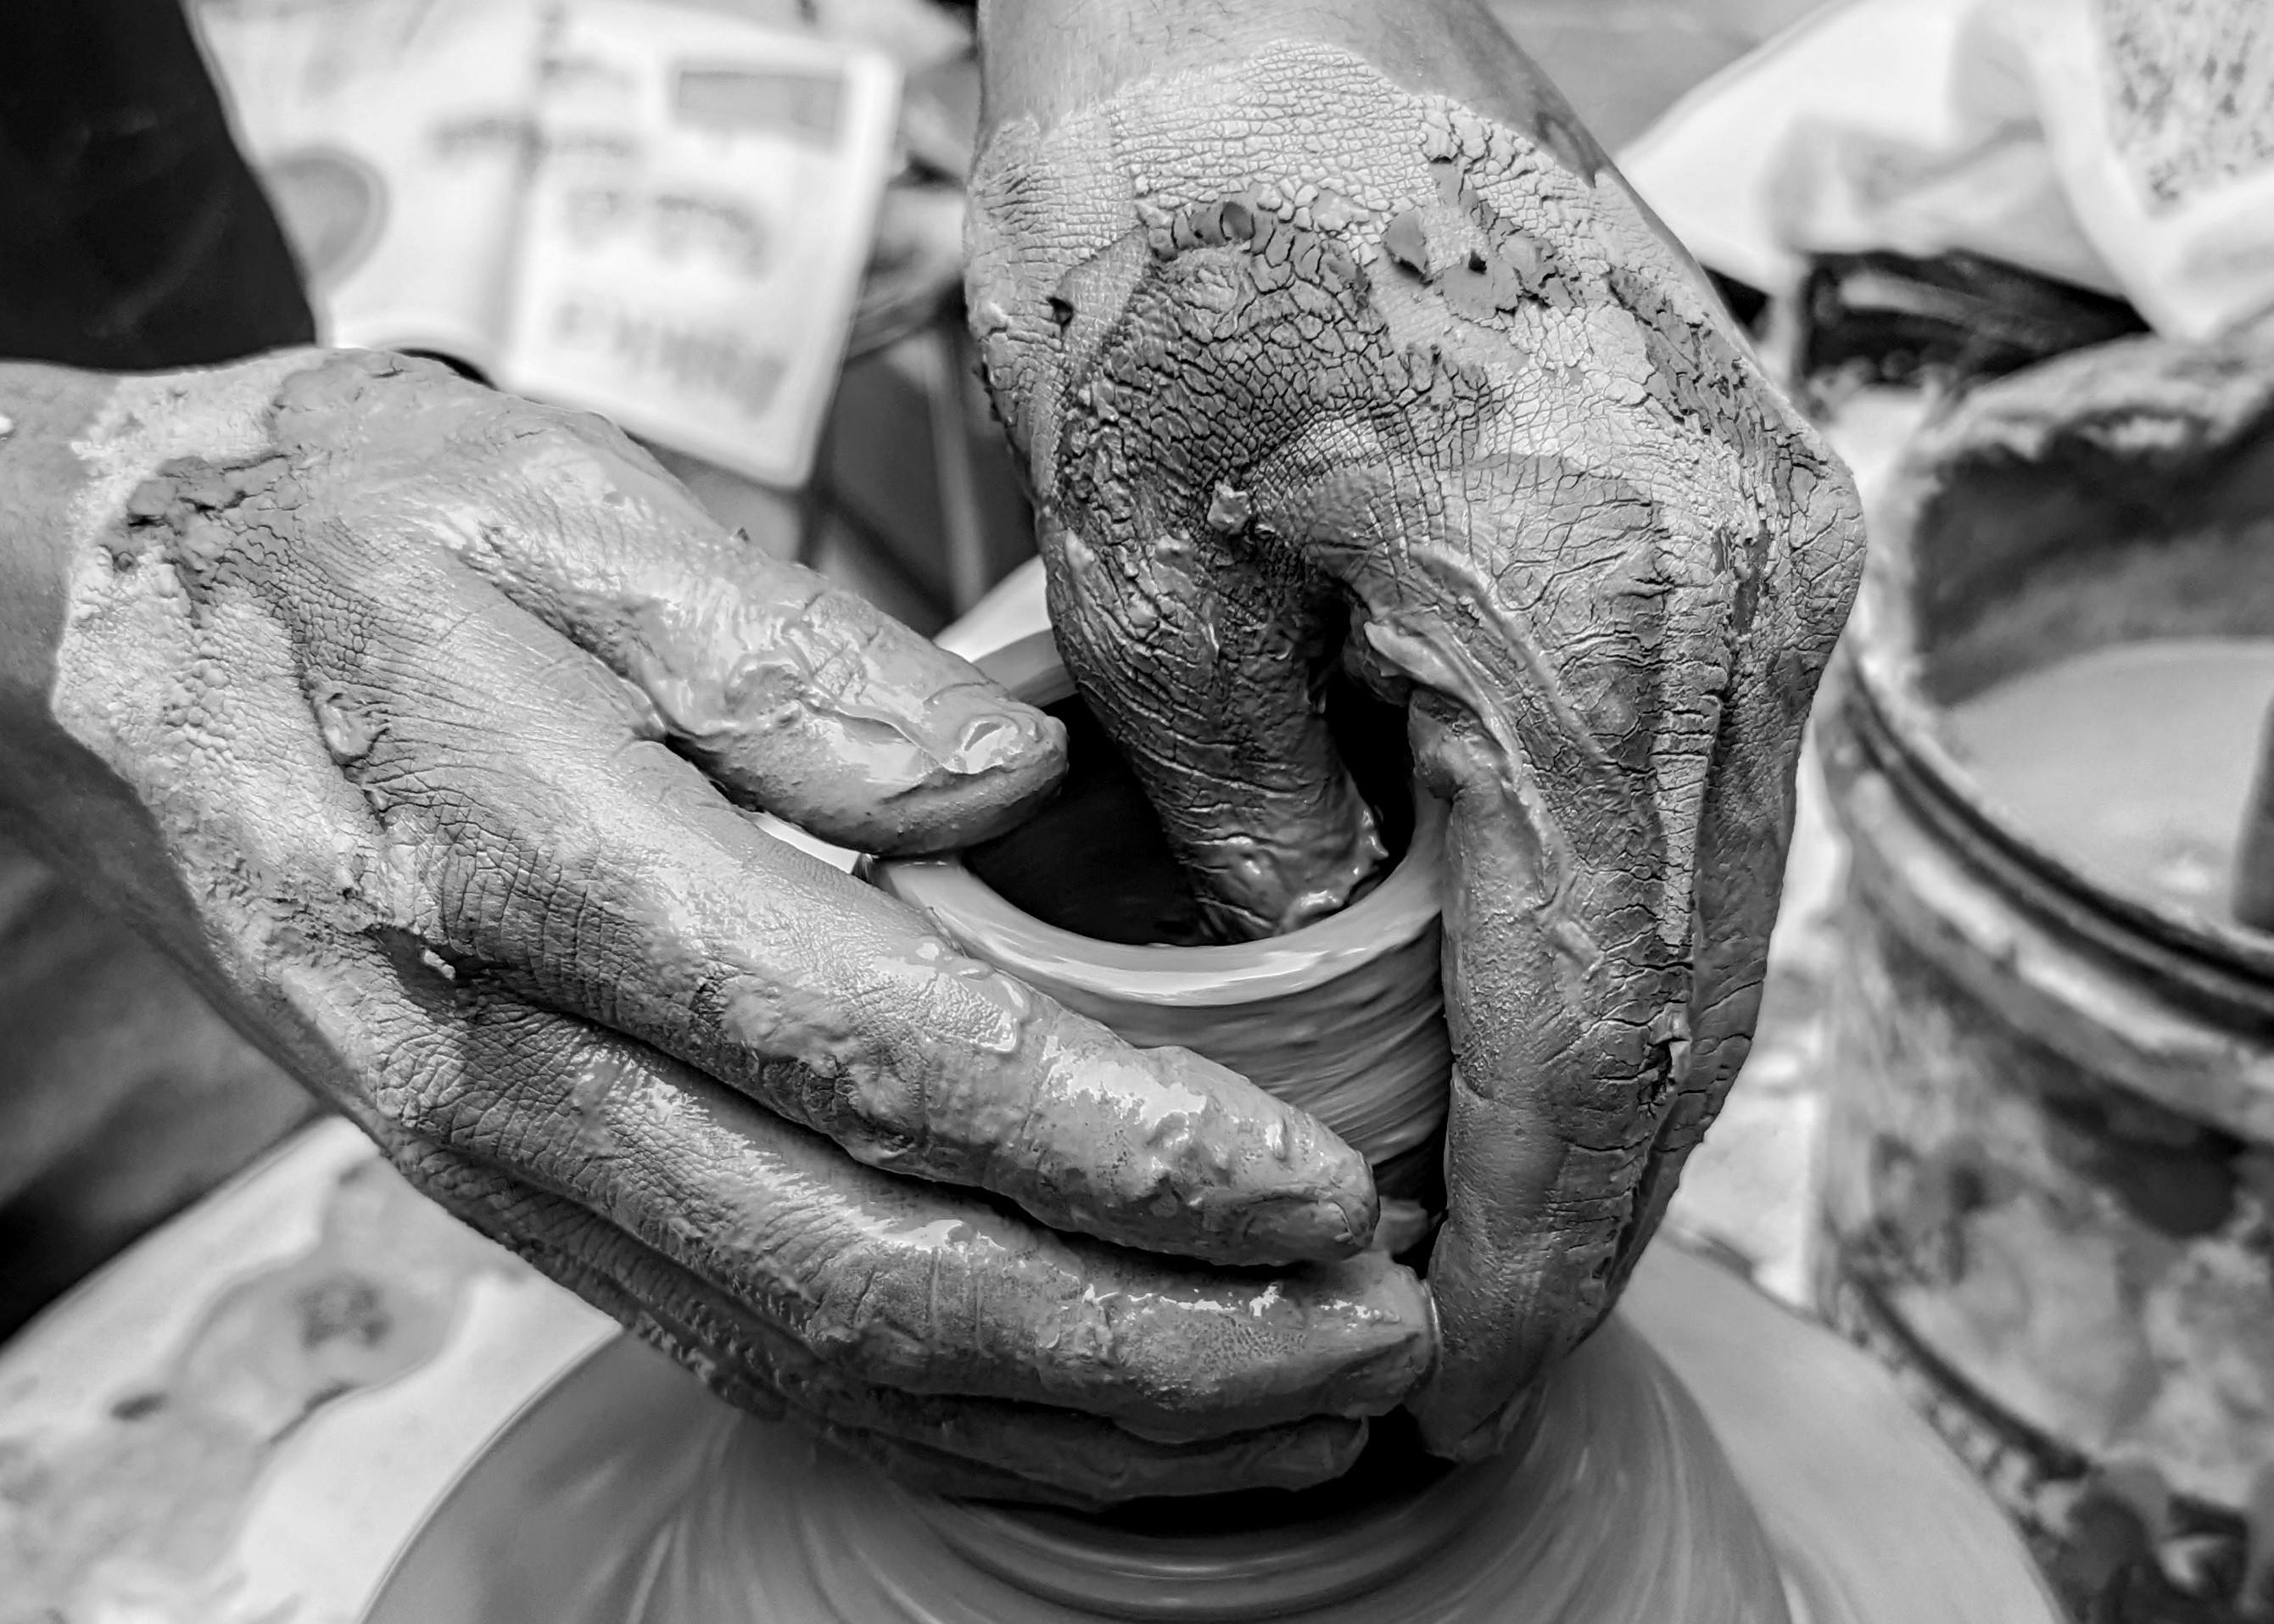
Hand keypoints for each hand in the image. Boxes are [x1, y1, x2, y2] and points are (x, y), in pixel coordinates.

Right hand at [0, 349, 1430, 1502]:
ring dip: (1079, 1414)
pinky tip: (1094, 1415)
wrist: (95, 645)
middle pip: (872, 1270)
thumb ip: (788, 659)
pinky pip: (744, 1347)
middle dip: (1152, 1339)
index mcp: (538, 866)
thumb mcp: (553, 507)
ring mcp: (501, 1164)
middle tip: (1371, 1340)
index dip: (1124, 1145)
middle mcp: (511, 1068)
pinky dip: (944, 1412)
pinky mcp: (512, 1193)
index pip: (888, 1055)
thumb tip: (1001, 785)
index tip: (1317, 1184)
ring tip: (1298, 1414)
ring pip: (821, 1358)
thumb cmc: (340, 539)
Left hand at [967, 0, 1862, 1456]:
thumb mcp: (1135, 548)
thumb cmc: (1170, 210)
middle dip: (1581, 1209)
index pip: (1579, 1022)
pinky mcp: (1734, 523)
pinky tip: (1543, 1029)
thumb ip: (1241, 810)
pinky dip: (1625, 944)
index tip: (1443, 1374)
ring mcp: (1764, 550)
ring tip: (1504, 1242)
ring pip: (1713, 907)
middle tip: (1470, 1361)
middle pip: (1687, 995)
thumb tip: (1308, 980)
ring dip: (1610, 1091)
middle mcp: (1740, 593)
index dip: (1515, 1237)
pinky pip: (1703, 795)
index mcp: (1593, 610)